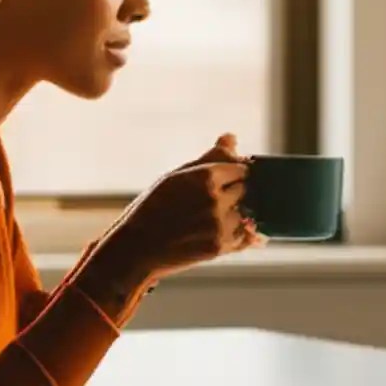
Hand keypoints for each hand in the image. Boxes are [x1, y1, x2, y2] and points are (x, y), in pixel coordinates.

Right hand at [81, 135, 266, 295]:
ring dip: (238, 215)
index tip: (225, 180)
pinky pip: (246, 237)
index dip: (235, 174)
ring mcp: (219, 224)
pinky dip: (243, 234)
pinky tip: (226, 231)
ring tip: (212, 218)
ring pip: (248, 214)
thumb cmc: (153, 208)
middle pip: (247, 190)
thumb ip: (209, 158)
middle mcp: (216, 199)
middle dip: (236, 194)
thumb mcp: (176, 176)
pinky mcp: (220, 247)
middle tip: (216, 201)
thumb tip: (232, 137)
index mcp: (205, 176)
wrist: (137, 248)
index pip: (242, 168)